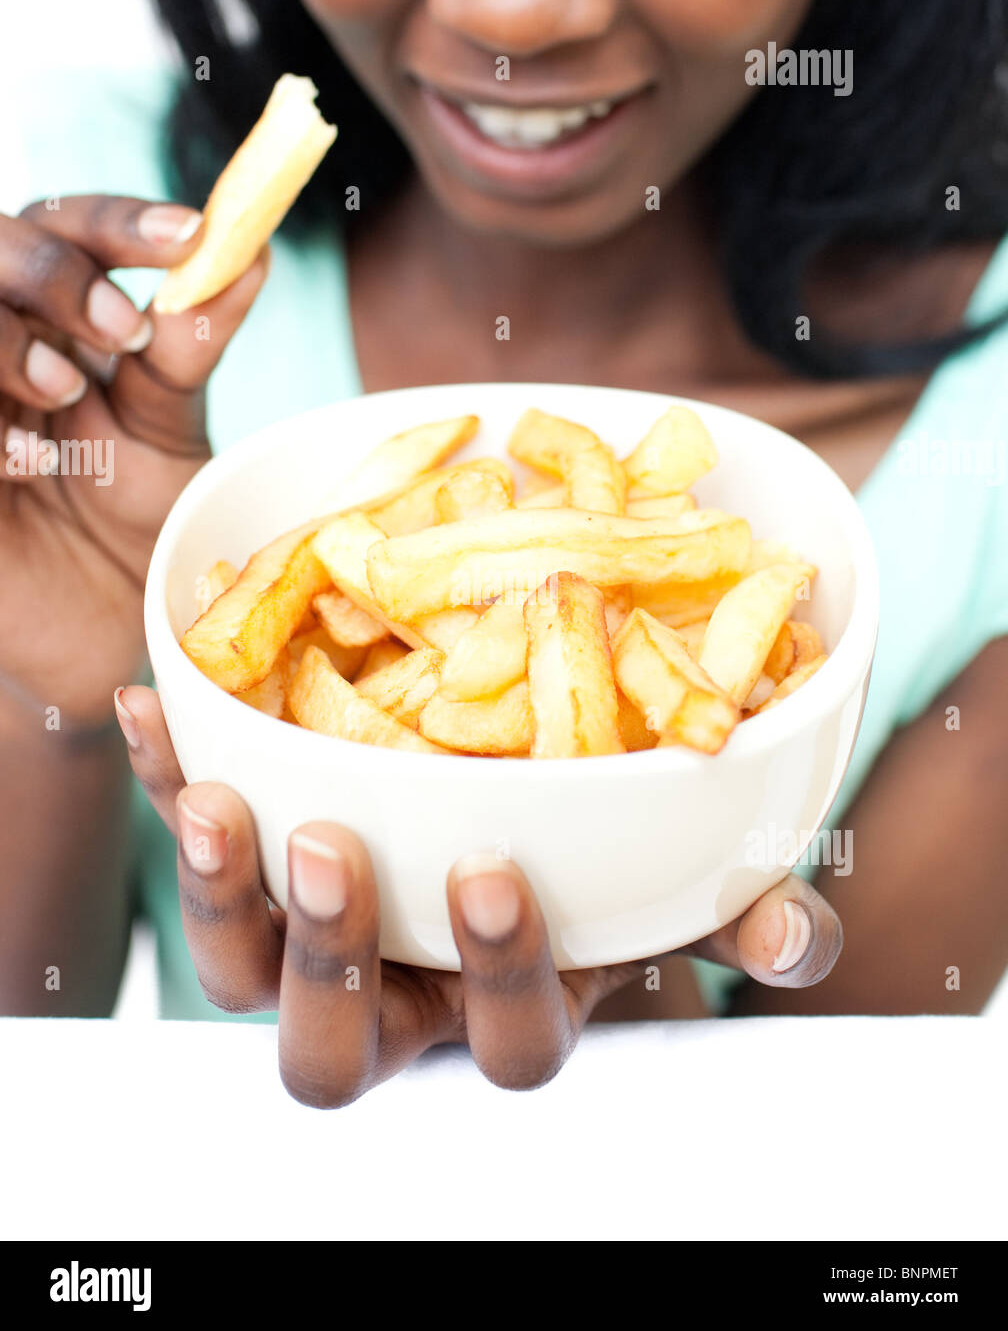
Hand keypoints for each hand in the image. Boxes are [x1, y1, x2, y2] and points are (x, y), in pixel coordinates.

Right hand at [0, 196, 267, 722]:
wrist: (105, 624)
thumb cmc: (139, 519)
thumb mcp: (170, 431)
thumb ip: (189, 347)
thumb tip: (251, 255)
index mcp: (57, 314)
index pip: (69, 227)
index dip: (121, 223)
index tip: (189, 236)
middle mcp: (1, 337)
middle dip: (54, 273)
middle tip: (122, 330)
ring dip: (3, 339)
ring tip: (63, 392)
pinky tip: (27, 461)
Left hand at [118, 684, 843, 1105]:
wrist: (505, 798)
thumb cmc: (594, 864)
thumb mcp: (667, 884)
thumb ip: (729, 910)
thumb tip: (793, 928)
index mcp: (506, 1003)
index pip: (511, 1039)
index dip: (502, 976)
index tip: (495, 870)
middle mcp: (393, 996)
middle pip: (334, 1050)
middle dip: (333, 961)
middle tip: (336, 853)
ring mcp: (307, 941)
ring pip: (238, 966)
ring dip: (216, 889)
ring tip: (216, 798)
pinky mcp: (248, 864)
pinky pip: (195, 835)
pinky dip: (168, 775)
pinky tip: (154, 701)